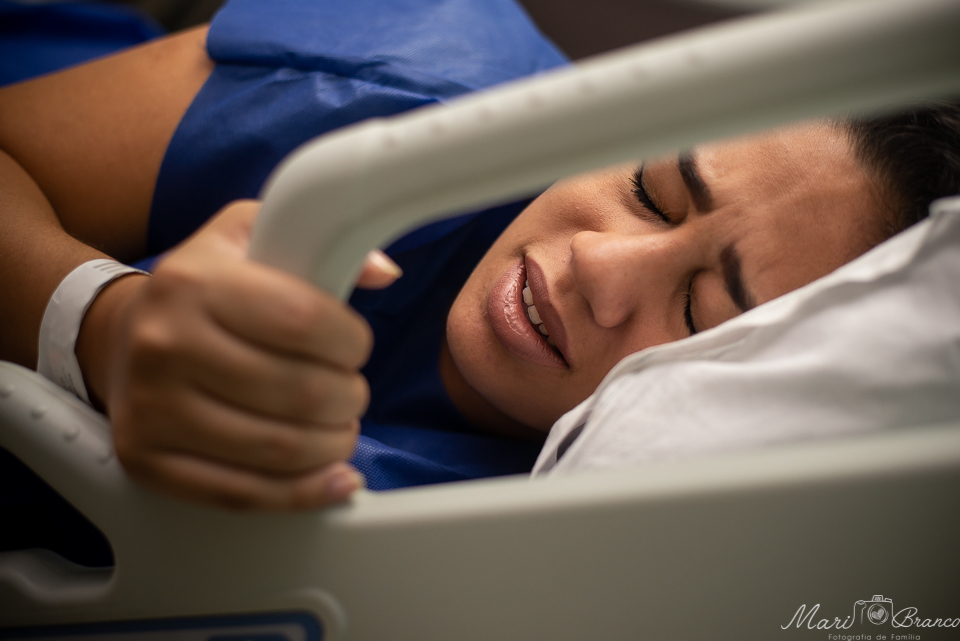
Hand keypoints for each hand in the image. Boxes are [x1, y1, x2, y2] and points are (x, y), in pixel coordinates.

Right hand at [84, 200, 400, 509]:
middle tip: (350, 393)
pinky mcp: (147, 461)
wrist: (122, 336)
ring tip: (340, 427)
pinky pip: (244, 493)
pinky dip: (304, 493)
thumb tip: (382, 273)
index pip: (304, 321)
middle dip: (349, 398)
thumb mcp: (250, 236)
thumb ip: (316, 240)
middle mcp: (165, 345)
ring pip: (280, 449)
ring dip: (334, 444)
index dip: (351, 342)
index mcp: (195, 282)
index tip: (355, 347)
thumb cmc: (204, 289)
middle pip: (301, 393)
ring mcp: (152, 410)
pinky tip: (335, 478)